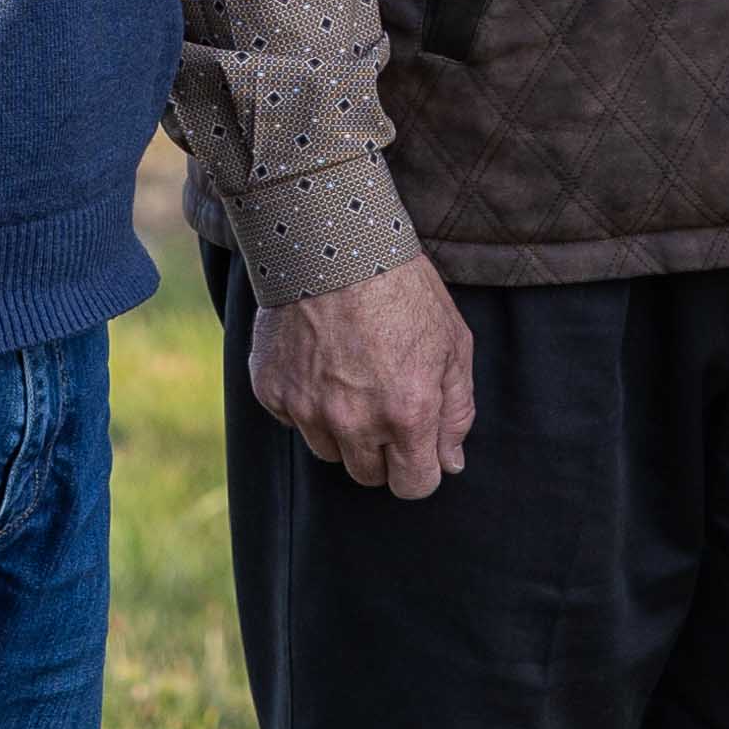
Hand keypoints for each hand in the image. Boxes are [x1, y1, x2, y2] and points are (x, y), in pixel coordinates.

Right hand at [252, 255, 475, 499]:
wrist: (333, 242)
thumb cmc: (402, 289)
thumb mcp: (453, 343)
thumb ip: (456, 411)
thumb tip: (450, 462)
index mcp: (407, 413)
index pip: (414, 486)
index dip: (420, 469)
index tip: (418, 448)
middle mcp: (355, 421)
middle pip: (368, 475)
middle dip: (381, 450)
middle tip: (383, 400)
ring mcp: (307, 408)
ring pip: (328, 450)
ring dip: (342, 428)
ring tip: (350, 374)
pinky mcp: (271, 391)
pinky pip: (292, 419)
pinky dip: (305, 400)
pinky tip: (318, 359)